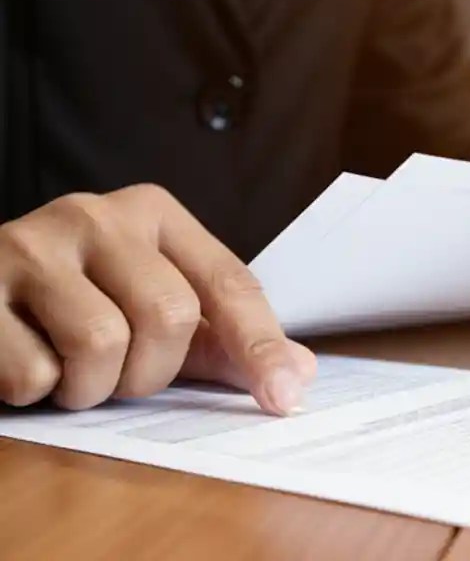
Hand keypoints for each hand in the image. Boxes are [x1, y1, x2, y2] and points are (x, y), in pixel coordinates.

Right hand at [0, 185, 314, 413]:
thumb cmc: (72, 307)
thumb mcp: (151, 313)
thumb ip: (223, 343)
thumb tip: (298, 376)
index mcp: (153, 214)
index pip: (229, 283)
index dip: (260, 346)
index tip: (282, 398)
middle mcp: (96, 215)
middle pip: (170, 315)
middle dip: (150, 373)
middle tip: (119, 376)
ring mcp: (31, 244)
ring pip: (100, 344)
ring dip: (89, 387)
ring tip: (66, 369)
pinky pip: (31, 371)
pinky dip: (33, 391)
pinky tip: (19, 360)